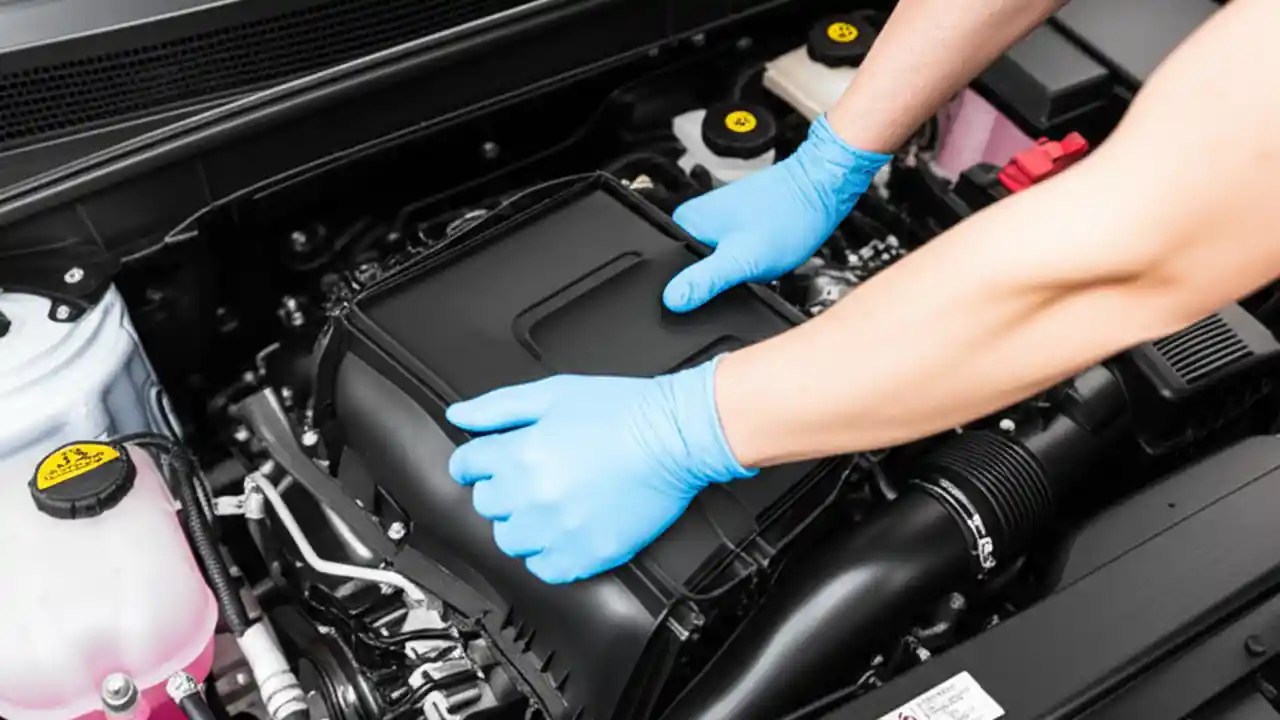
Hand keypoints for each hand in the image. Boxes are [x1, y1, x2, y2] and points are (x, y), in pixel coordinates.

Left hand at [445, 359, 754, 583]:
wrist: (676, 438)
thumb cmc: (624, 412)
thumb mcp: (554, 393)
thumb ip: (498, 407)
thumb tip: (459, 415)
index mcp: (520, 453)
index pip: (465, 466)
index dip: (476, 460)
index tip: (486, 462)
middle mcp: (532, 496)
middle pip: (485, 504)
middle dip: (501, 487)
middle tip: (529, 475)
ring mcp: (557, 531)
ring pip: (509, 540)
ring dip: (521, 523)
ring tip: (548, 504)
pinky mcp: (584, 556)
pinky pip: (543, 570)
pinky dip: (547, 555)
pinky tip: (563, 531)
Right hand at [664, 115, 890, 312]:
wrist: (821, 188)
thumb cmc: (787, 216)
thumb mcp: (741, 260)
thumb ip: (704, 281)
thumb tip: (672, 300)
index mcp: (685, 222)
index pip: (670, 268)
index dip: (691, 288)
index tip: (720, 287)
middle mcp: (696, 217)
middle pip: (693, 267)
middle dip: (717, 280)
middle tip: (745, 270)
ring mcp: (717, 218)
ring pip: (715, 263)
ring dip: (734, 271)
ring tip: (756, 258)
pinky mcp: (736, 223)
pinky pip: (731, 254)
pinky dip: (746, 262)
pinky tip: (761, 255)